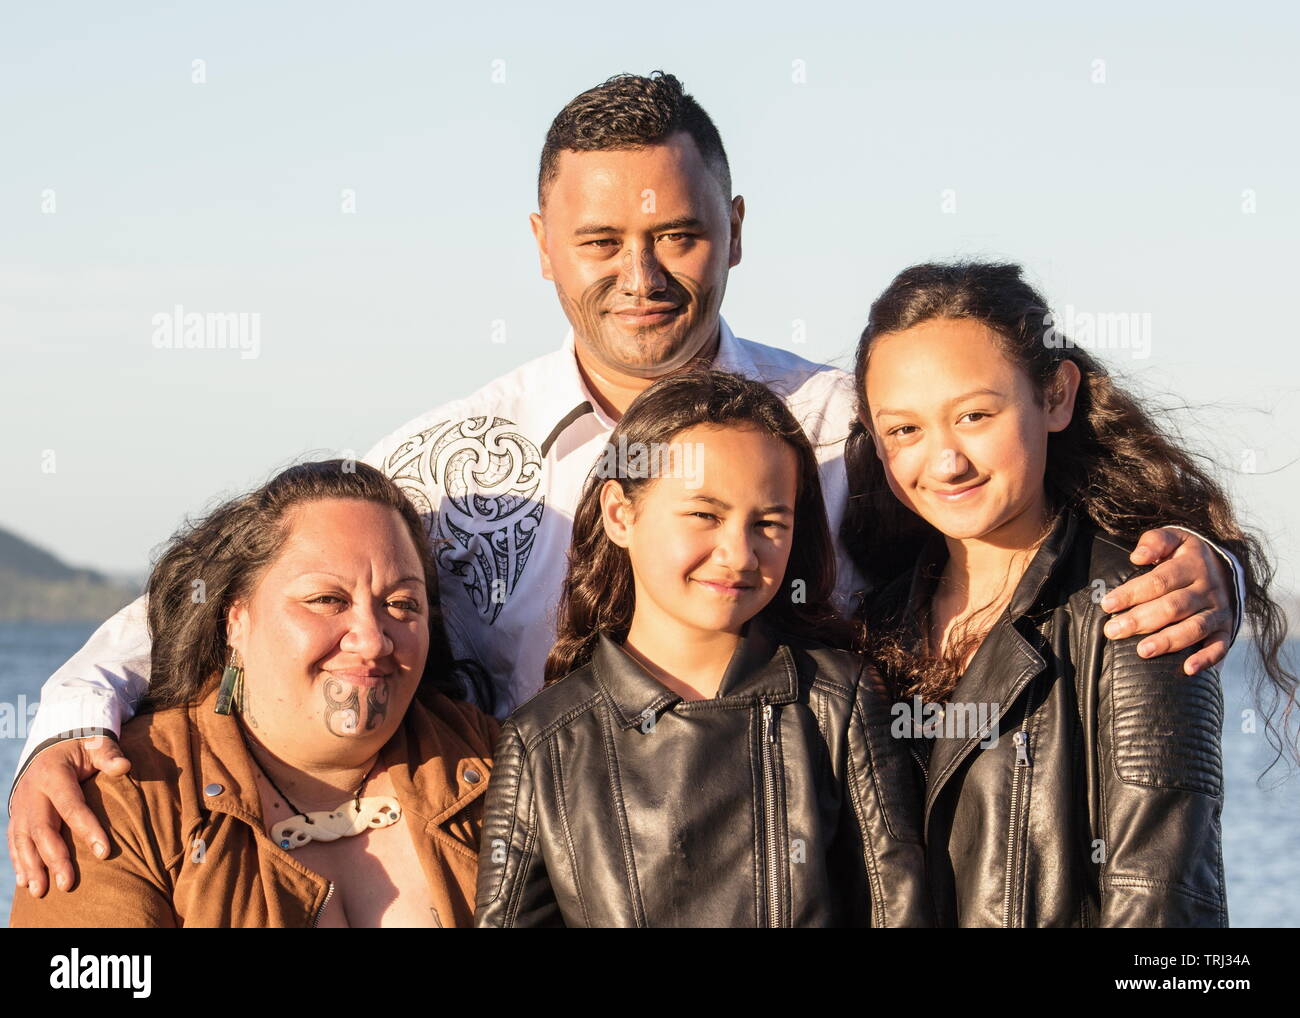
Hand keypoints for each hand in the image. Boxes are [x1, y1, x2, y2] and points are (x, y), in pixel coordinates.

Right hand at [7, 735, 129, 897]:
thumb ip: (110, 754)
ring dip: (31, 867)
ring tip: (41, 892)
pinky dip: (19, 862)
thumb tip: (124, 766)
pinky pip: (14, 841)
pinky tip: (26, 883)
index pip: (72, 806)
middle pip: (41, 829)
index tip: (104, 852)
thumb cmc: (82, 747)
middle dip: (54, 858)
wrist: (51, 744)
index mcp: (54, 774)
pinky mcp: (16, 815)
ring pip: (22, 840)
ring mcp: (20, 805)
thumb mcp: (96, 744)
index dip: (87, 828)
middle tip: (68, 884)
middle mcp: (32, 792)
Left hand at [1099, 527, 1233, 674]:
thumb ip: (1155, 541)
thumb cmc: (1185, 556)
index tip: (1107, 604)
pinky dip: (1206, 659)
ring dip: (1168, 641)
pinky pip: (1219, 646)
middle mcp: (1207, 589)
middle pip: (1173, 606)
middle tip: (1113, 630)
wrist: (1227, 568)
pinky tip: (1187, 669)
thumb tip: (1137, 556)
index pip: (1159, 581)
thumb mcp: (1174, 538)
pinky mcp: (1225, 629)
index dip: (1132, 593)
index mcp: (1192, 565)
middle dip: (1141, 620)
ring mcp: (1218, 611)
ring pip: (1194, 628)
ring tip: (1143, 651)